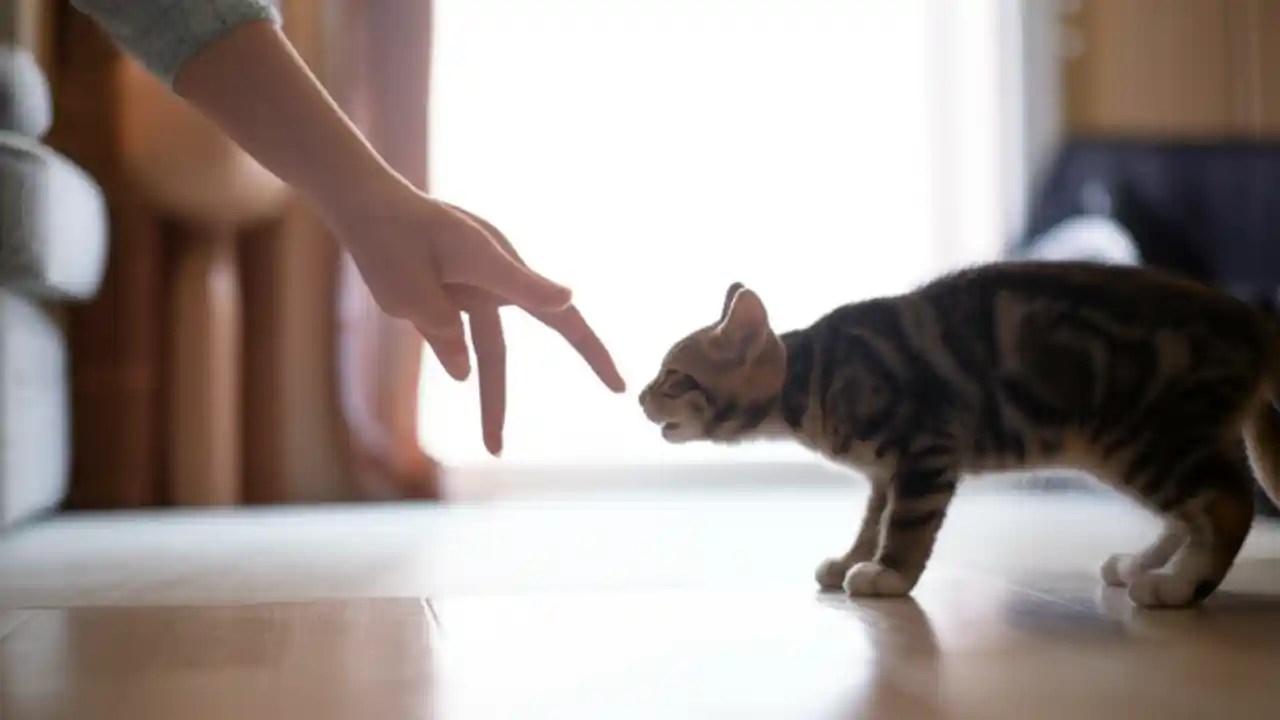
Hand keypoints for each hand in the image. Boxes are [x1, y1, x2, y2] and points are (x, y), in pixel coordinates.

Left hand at [334, 185, 625, 454]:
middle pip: (548, 324)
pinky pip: (467, 334)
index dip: (570, 325)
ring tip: (493, 447)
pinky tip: (441, 358)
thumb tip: (466, 373)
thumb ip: (441, 330)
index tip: (589, 339)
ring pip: (495, 348)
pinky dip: (454, 351)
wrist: (366, 205)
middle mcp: (496, 274)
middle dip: (584, 357)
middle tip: (619, 388)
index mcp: (488, 263)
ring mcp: (481, 284)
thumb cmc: (387, 239)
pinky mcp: (462, 295)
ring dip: (494, 396)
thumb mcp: (405, 289)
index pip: (543, 299)